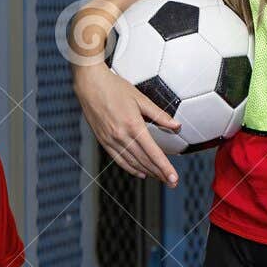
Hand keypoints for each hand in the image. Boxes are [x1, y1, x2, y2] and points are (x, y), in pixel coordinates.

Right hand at [72, 65, 181, 185]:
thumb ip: (159, 114)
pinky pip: (119, 159)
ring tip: (160, 178)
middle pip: (144, 161)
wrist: (90, 84)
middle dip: (160, 173)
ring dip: (148, 172)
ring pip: (132, 162)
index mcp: (132, 125)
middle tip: (172, 182)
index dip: (165, 167)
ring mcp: (110, 140)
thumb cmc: (115, 87)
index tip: (174, 178)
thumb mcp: (140, 98)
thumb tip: (176, 126)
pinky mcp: (103, 140)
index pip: (153, 152)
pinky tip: (141, 173)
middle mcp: (121, 136)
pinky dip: (131, 168)